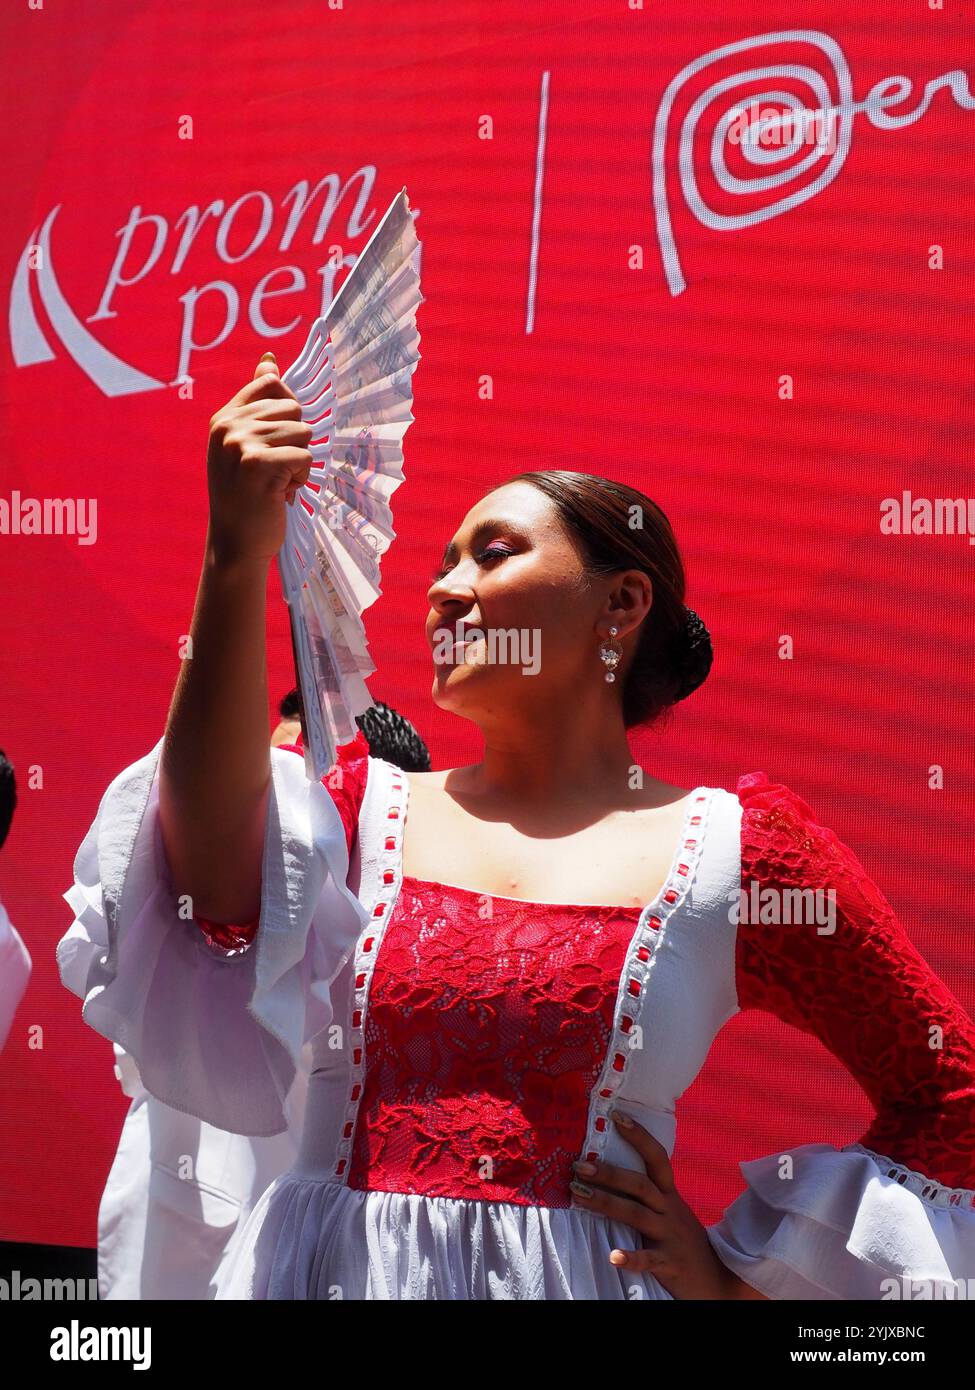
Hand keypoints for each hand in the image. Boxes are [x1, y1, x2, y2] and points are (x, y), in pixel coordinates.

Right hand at [206, 351, 313, 565]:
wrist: (236, 544)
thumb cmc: (247, 496)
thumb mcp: (246, 445)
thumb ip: (258, 403)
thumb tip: (270, 361)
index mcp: (224, 417)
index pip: (271, 384)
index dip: (286, 413)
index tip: (274, 442)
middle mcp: (228, 426)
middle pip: (293, 408)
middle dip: (294, 443)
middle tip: (272, 472)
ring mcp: (241, 443)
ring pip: (303, 433)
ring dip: (299, 463)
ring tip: (275, 484)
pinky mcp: (259, 464)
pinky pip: (305, 456)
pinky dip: (301, 479)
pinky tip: (280, 494)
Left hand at [569, 1109, 743, 1298]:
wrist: (719, 1282)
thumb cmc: (685, 1243)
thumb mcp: (671, 1212)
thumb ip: (649, 1196)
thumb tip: (611, 1172)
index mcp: (670, 1196)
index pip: (657, 1158)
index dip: (639, 1136)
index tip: (616, 1116)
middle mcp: (670, 1211)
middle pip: (640, 1184)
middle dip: (609, 1172)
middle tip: (579, 1164)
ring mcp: (671, 1237)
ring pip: (637, 1215)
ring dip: (606, 1203)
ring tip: (578, 1195)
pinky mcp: (670, 1264)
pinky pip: (649, 1260)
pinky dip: (631, 1258)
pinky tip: (613, 1256)